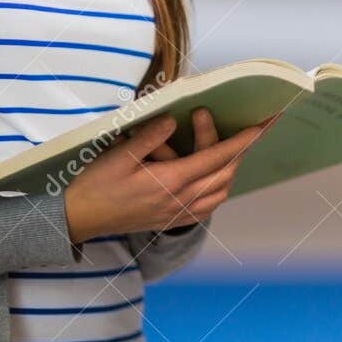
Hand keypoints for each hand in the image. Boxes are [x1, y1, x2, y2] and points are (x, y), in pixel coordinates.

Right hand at [62, 107, 279, 242]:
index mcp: (170, 181)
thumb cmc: (94, 185)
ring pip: (220, 190)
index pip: (217, 156)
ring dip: (230, 168)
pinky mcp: (171, 220)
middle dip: (240, 148)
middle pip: (225, 172)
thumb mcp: (117, 156)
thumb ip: (147, 137)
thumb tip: (171, 120)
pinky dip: (218, 188)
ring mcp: (177, 212)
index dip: (243, 139)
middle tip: (248, 127)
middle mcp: (180, 199)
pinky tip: (214, 177)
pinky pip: (208, 206)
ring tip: (230, 147)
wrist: (78, 220)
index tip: (263, 124)